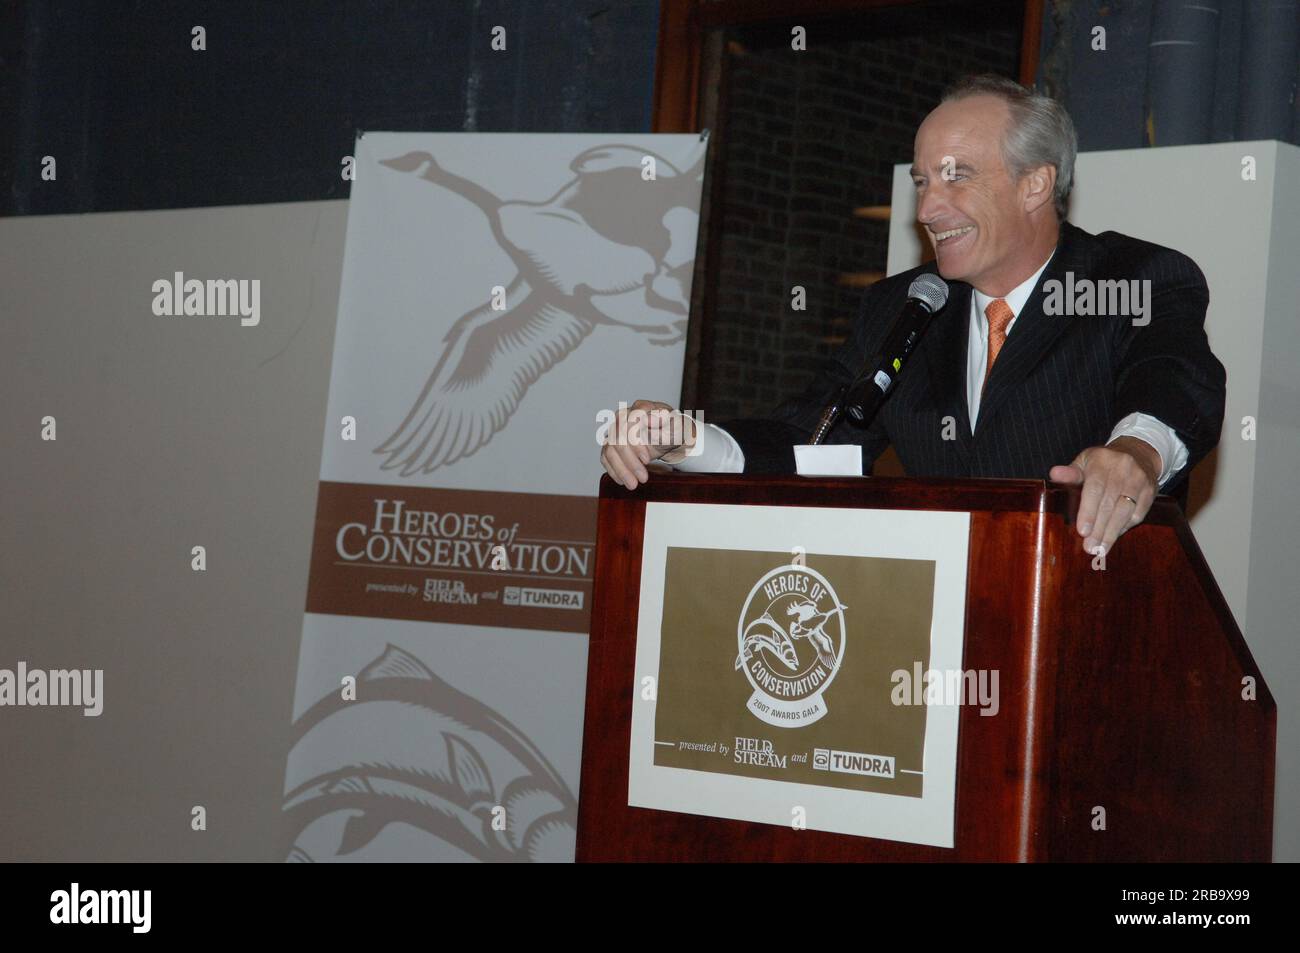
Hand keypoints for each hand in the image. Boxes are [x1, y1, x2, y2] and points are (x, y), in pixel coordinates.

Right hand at [599, 399, 698, 489]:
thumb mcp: (676, 425)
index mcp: (640, 408)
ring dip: (621, 470)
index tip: (647, 460)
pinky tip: (623, 481)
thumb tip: (648, 418)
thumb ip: (664, 420)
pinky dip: (613, 470)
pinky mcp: (612, 443)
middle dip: (629, 462)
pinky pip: (605, 457)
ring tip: (633, 485)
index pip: (628, 423)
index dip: (635, 444)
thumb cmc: (673, 429)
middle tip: (643, 478)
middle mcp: (624, 417)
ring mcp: (616, 430)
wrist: (670, 437)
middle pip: (617, 439)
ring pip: (609, 450)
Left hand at [1048, 436, 1160, 555]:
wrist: (1137, 452)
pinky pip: (1139, 513)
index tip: (1082, 531)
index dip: (1088, 511)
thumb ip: (1070, 472)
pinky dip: (1126, 527)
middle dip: (1099, 528)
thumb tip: (1054, 475)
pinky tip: (1115, 536)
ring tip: (1101, 549)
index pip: (1095, 489)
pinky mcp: (1151, 490)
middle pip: (1110, 504)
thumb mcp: (1084, 461)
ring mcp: (1140, 480)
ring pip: (1126, 511)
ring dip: (1112, 532)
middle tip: (1090, 548)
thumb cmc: (1103, 462)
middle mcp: (1123, 469)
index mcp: (1102, 460)